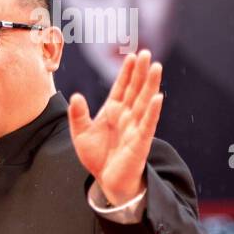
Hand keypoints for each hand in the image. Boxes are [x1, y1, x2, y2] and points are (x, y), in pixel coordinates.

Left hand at [68, 51, 162, 205]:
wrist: (106, 181)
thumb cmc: (97, 156)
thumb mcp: (81, 134)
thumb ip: (78, 115)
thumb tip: (76, 96)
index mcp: (113, 111)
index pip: (121, 87)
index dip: (126, 72)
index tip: (132, 55)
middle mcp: (126, 116)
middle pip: (135, 89)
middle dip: (141, 72)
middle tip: (147, 53)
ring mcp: (135, 127)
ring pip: (144, 102)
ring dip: (150, 85)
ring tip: (156, 67)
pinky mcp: (140, 142)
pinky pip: (147, 124)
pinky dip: (152, 111)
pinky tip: (157, 98)